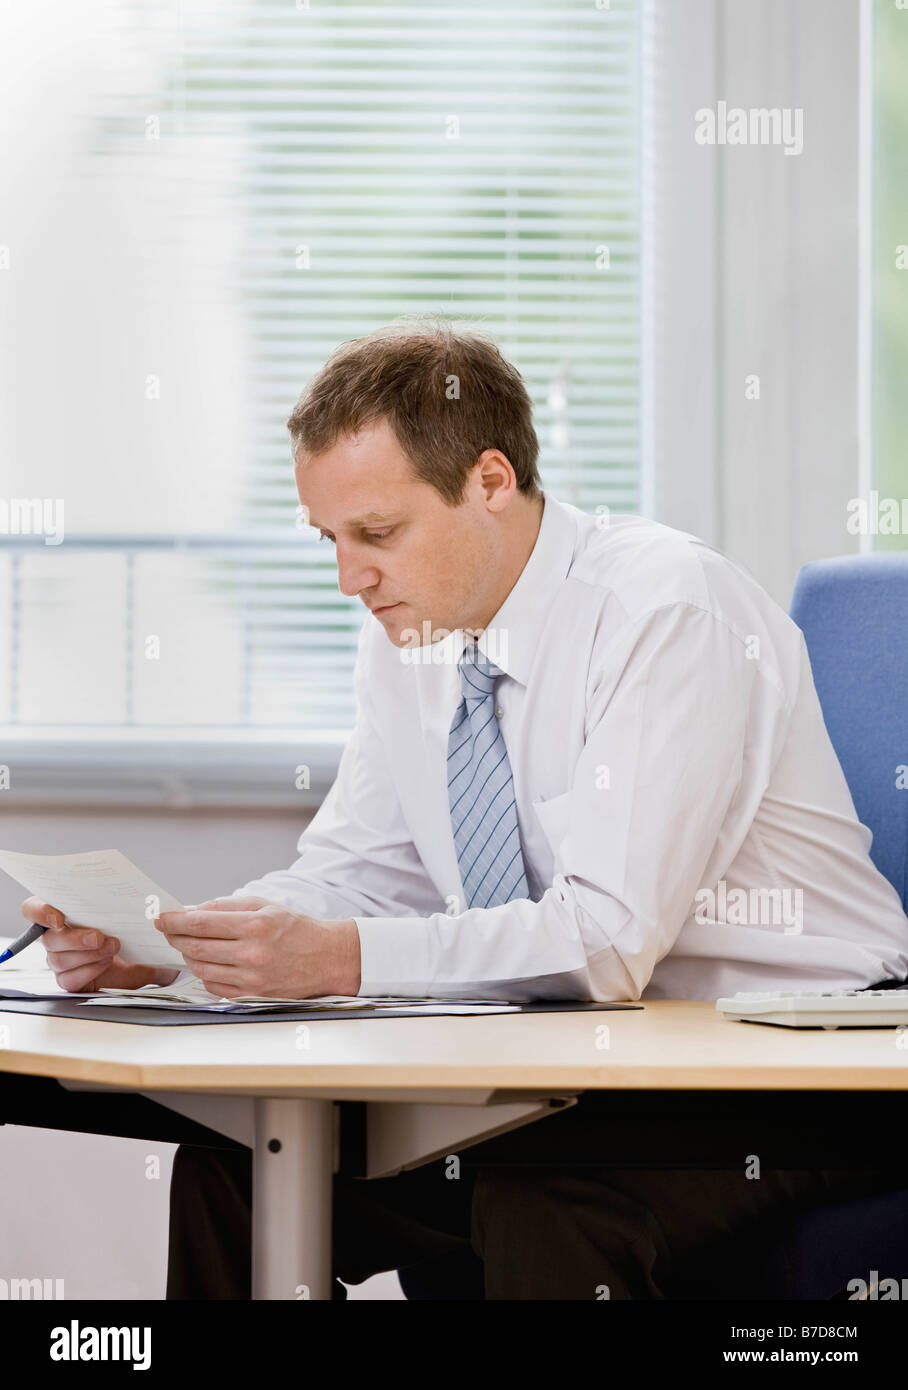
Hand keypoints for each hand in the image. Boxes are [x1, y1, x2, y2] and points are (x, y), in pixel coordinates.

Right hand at [21, 897, 180, 993]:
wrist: (138, 959)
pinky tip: (105, 964)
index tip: (59, 918)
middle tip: (99, 937)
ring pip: (59, 959)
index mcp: (59, 914)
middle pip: (50, 939)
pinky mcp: (68, 980)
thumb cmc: (125, 933)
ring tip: (111, 949)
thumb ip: (127, 906)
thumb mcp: (128, 917)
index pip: (32, 909)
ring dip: (87, 954)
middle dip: (76, 938)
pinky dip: (88, 971)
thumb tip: (145, 900)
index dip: (40, 912)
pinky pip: (69, 979)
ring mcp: (59, 960)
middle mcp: (54, 938)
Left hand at [154, 896, 361, 998]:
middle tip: (169, 931)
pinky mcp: (252, 996)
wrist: (327, 959)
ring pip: (201, 968)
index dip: (175, 920)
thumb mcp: (265, 906)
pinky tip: (208, 963)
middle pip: (196, 946)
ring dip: (189, 955)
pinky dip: (205, 974)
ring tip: (189, 945)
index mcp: (255, 926)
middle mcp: (252, 954)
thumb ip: (228, 907)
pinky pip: (214, 986)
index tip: (161, 918)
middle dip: (176, 937)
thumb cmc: (296, 929)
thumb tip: (192, 911)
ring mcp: (252, 978)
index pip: (201, 923)